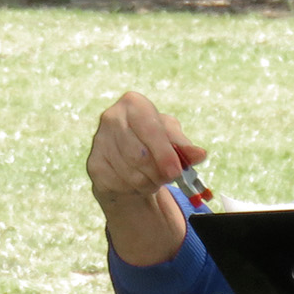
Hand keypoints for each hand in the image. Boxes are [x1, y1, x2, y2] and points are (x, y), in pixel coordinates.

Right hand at [88, 91, 205, 266]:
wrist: (127, 159)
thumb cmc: (155, 143)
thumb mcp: (173, 140)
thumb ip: (185, 147)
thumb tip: (200, 154)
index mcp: (134, 104)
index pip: (151, 130)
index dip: (165, 153)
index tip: (176, 171)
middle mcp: (112, 118)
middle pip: (140, 155)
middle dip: (159, 172)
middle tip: (170, 177)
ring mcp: (99, 141)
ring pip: (131, 173)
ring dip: (150, 182)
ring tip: (155, 178)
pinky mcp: (93, 163)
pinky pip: (120, 184)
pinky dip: (136, 189)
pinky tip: (139, 182)